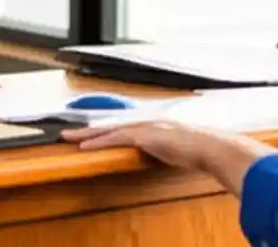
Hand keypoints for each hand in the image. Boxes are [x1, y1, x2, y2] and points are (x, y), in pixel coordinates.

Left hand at [61, 121, 210, 168]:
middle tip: (67, 132)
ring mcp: (143, 128)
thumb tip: (159, 154)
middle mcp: (144, 122)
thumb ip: (163, 149)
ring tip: (67, 136)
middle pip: (109, 125)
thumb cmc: (198, 150)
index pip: (121, 127)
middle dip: (88, 129)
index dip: (103, 130)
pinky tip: (84, 145)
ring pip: (108, 129)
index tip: (89, 133)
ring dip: (87, 134)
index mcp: (151, 125)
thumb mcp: (176, 149)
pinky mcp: (142, 136)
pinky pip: (115, 139)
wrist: (209, 147)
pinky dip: (99, 141)